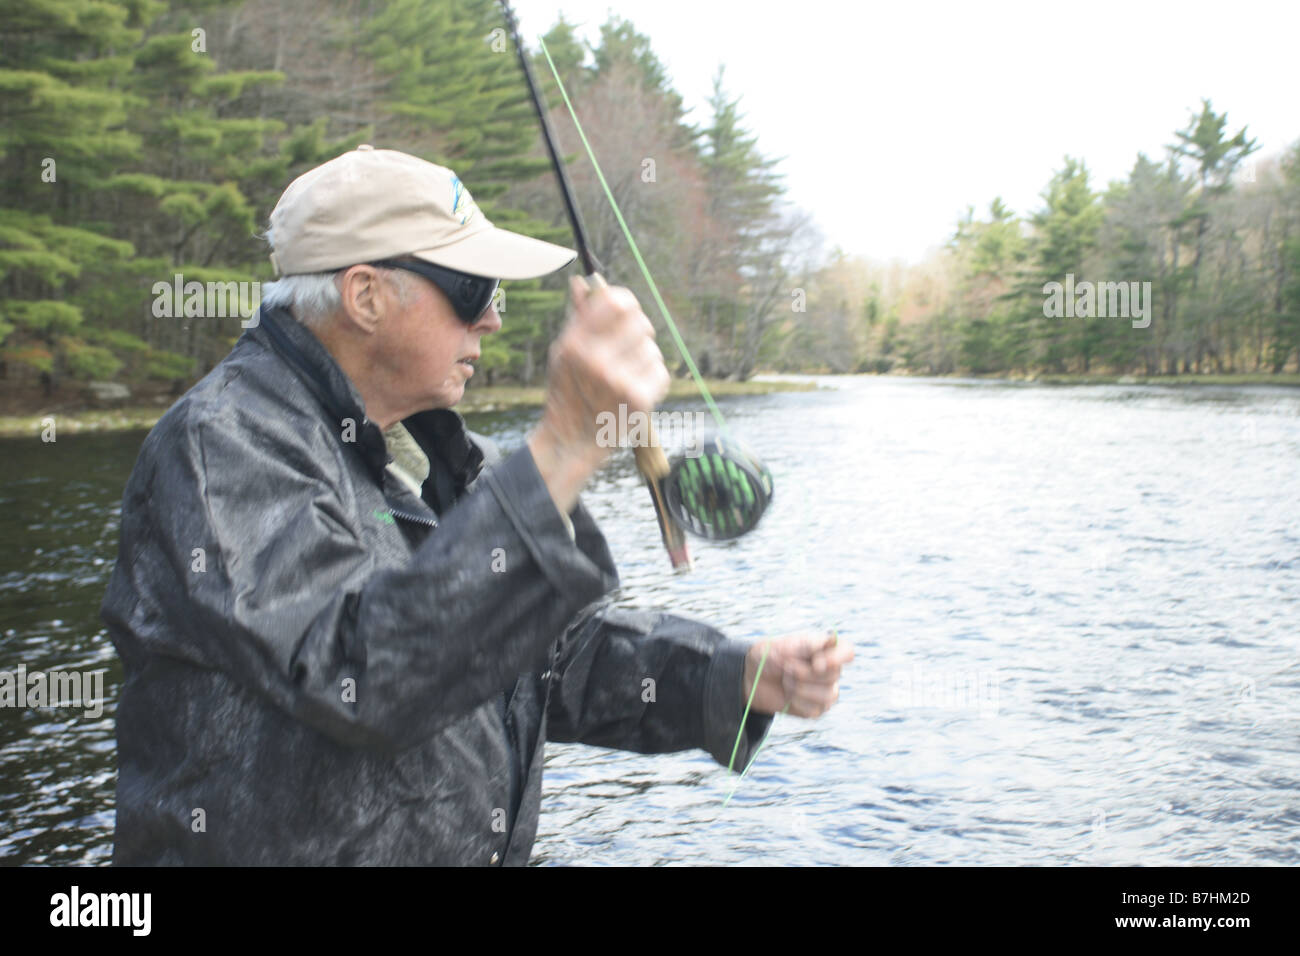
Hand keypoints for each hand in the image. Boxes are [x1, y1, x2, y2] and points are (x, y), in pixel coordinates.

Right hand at [528, 276, 669, 513]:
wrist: (572, 440)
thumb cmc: (569, 390)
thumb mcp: (564, 352)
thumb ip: (578, 316)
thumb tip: (582, 281)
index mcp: (575, 343)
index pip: (616, 302)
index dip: (626, 302)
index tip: (625, 310)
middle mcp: (595, 360)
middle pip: (641, 322)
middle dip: (639, 331)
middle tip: (629, 346)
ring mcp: (618, 381)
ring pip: (652, 348)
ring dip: (644, 358)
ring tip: (627, 374)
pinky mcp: (638, 399)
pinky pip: (660, 371)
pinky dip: (652, 379)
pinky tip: (635, 389)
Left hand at [743, 631, 853, 717]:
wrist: (751, 677)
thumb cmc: (769, 656)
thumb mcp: (785, 646)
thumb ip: (809, 644)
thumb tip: (832, 638)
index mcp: (825, 650)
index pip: (848, 652)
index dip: (836, 659)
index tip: (815, 662)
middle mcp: (830, 670)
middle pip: (834, 675)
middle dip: (804, 673)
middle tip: (786, 667)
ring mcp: (825, 691)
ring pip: (828, 696)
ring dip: (800, 688)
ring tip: (786, 681)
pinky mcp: (816, 709)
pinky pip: (815, 710)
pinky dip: (797, 702)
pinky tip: (788, 695)